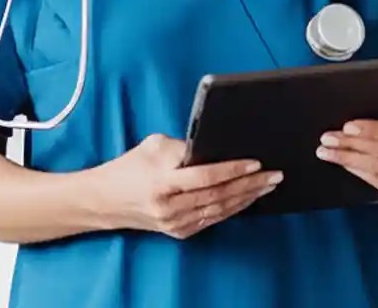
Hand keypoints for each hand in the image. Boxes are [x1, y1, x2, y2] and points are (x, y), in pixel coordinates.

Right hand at [88, 134, 282, 239]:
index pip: (206, 177)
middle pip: (219, 196)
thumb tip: (215, 148)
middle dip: (251, 185)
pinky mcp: (179, 232)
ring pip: (220, 210)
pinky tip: (248, 199)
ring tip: (267, 185)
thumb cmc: (129, 167)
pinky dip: (233, 208)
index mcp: (162, 183)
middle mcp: (170, 207)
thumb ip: (184, 146)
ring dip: (247, 198)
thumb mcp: (152, 146)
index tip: (255, 162)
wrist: (103, 201)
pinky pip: (212, 219)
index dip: (233, 170)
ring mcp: (175, 223)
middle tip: (274, 174)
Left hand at [315, 115, 377, 204]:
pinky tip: (341, 161)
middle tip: (328, 136)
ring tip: (325, 149)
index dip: (373, 129)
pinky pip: (375, 180)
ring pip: (376, 166)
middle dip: (351, 143)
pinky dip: (355, 169)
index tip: (348, 126)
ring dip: (346, 157)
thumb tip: (371, 92)